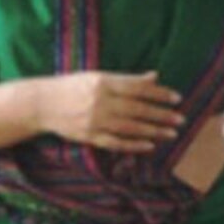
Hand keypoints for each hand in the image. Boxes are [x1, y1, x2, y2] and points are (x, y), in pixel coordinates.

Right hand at [38, 70, 181, 156]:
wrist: (42, 103)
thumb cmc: (73, 86)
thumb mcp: (98, 77)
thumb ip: (127, 79)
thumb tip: (154, 76)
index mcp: (103, 82)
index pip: (138, 88)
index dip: (159, 94)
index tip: (178, 98)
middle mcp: (100, 101)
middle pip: (137, 109)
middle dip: (162, 115)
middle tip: (182, 119)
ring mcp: (94, 120)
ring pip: (130, 127)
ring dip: (154, 131)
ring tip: (172, 134)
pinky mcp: (89, 136)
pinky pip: (115, 143)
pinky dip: (133, 145)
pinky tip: (150, 146)